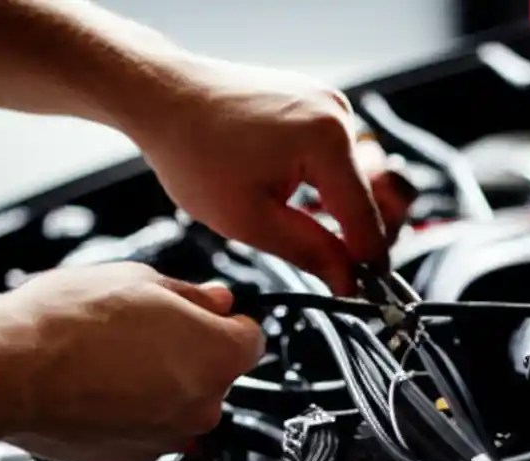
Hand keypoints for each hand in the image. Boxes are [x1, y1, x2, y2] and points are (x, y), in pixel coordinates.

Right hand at [0, 262, 263, 460]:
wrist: (7, 371)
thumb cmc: (65, 325)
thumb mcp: (139, 281)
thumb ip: (191, 296)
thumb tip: (214, 300)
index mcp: (217, 356)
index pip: (252, 338)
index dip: (226, 321)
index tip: (207, 314)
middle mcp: (203, 406)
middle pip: (217, 374)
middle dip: (191, 352)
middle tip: (145, 328)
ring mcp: (169, 437)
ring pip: (183, 404)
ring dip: (162, 384)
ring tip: (113, 357)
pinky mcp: (134, 458)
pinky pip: (151, 428)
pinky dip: (135, 412)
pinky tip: (100, 386)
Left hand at [119, 50, 391, 294]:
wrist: (163, 96)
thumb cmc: (192, 150)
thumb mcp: (250, 219)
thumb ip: (309, 252)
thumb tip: (348, 280)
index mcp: (328, 139)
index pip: (365, 217)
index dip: (365, 263)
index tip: (363, 294)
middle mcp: (338, 112)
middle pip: (365, 196)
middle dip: (351, 235)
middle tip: (331, 270)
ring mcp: (328, 103)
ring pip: (351, 178)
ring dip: (334, 209)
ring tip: (300, 229)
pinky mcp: (316, 102)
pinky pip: (335, 156)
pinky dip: (322, 183)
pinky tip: (293, 198)